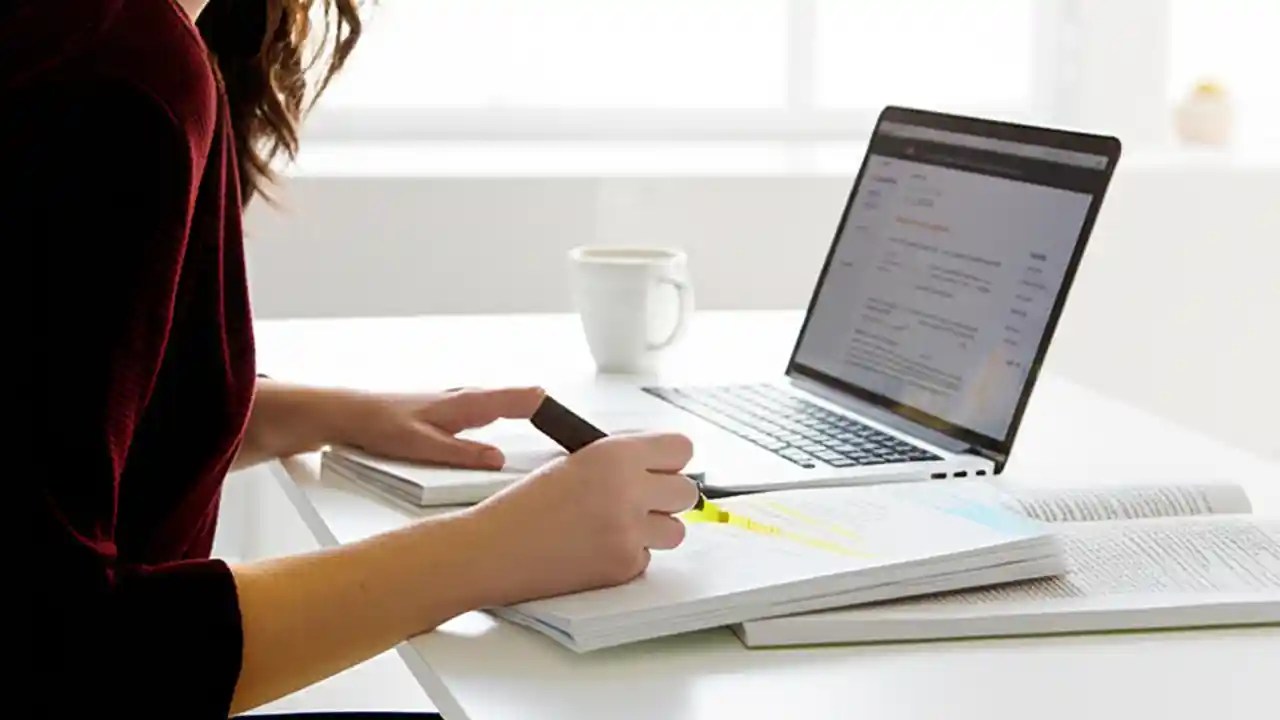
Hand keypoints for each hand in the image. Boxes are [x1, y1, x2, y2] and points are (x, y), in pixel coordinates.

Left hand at [339, 386, 545, 469]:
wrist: (351, 414)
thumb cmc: (382, 424)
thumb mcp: (425, 446)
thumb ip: (463, 453)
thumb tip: (497, 459)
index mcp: (466, 404)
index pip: (517, 400)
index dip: (543, 407)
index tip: (566, 414)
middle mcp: (464, 397)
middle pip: (512, 397)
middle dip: (539, 403)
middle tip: (565, 414)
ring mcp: (456, 400)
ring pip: (498, 399)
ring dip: (520, 403)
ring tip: (543, 408)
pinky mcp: (447, 407)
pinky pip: (484, 404)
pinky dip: (501, 406)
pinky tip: (499, 413)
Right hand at [463, 432, 698, 604]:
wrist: (493, 549)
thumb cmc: (524, 505)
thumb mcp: (573, 461)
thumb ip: (619, 460)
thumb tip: (655, 465)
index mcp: (615, 454)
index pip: (681, 449)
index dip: (670, 460)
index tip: (660, 468)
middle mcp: (629, 490)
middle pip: (686, 492)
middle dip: (666, 497)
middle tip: (641, 501)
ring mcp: (629, 532)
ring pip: (675, 530)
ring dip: (653, 530)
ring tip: (616, 527)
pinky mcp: (624, 566)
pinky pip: (648, 558)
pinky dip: (628, 555)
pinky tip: (596, 549)